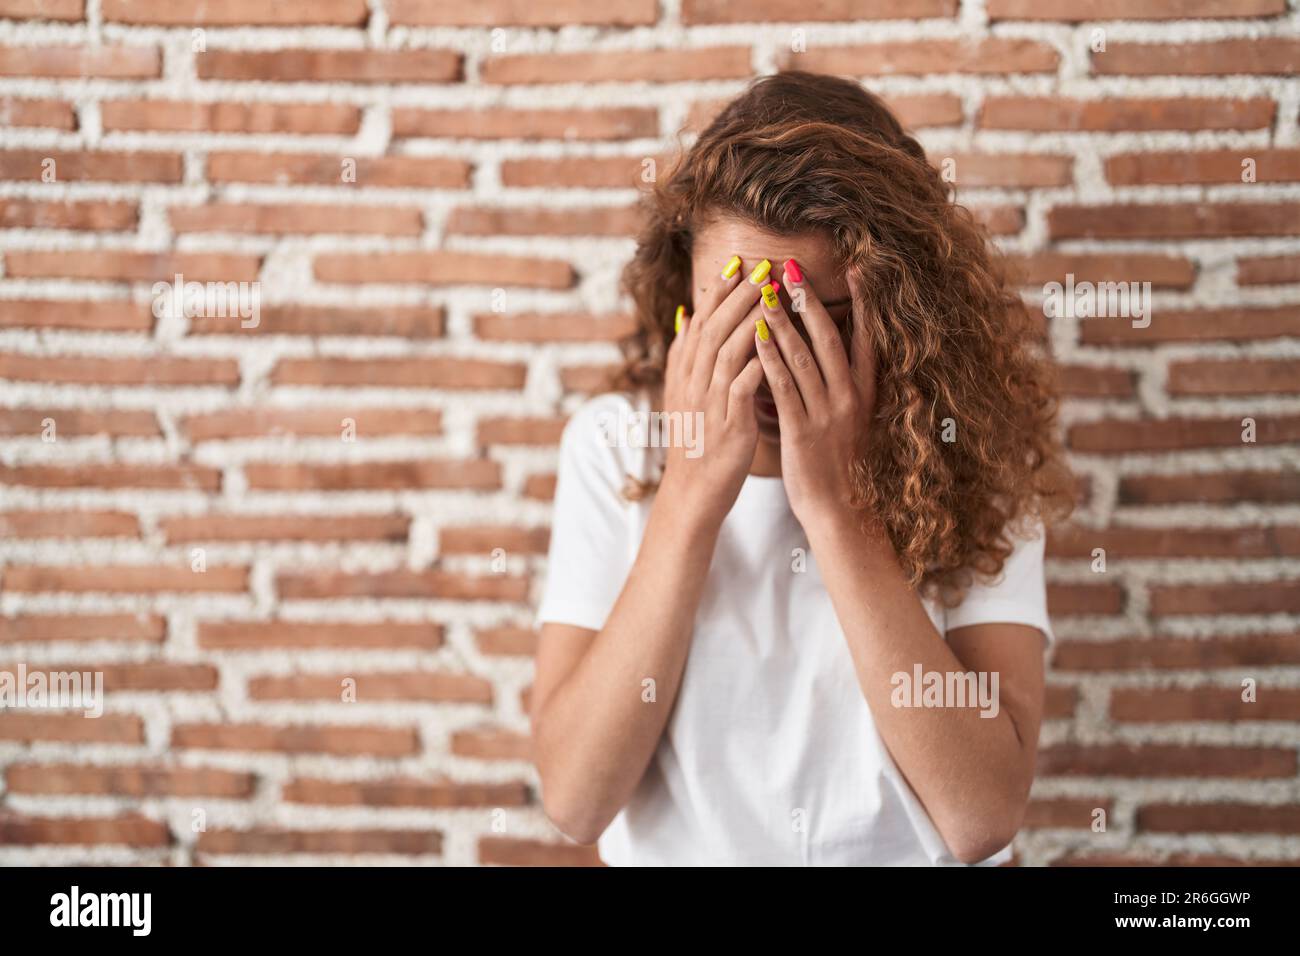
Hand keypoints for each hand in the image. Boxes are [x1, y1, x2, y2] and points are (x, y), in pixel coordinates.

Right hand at [660, 255, 767, 529]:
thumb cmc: (697, 442)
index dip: (718, 292)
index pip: (701, 322)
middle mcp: (693, 383)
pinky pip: (741, 386)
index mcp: (684, 374)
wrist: (691, 492)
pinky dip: (755, 362)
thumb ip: (686, 355)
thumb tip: (687, 314)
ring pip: (726, 350)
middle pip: (714, 328)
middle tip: (760, 264)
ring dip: (749, 318)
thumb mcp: (685, 395)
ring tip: (770, 291)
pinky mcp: (728, 424)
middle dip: (737, 294)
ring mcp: (709, 403)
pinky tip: (772, 342)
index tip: (737, 262)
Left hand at [753, 262, 874, 531]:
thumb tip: (832, 359)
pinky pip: (784, 387)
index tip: (856, 270)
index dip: (862, 304)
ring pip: (804, 357)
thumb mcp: (851, 422)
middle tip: (790, 268)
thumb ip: (844, 389)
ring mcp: (827, 413)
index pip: (866, 339)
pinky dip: (770, 358)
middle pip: (830, 338)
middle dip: (809, 300)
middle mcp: (850, 398)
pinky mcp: (803, 430)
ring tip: (765, 291)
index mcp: (866, 394)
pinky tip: (755, 336)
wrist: (841, 510)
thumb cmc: (842, 466)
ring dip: (782, 321)